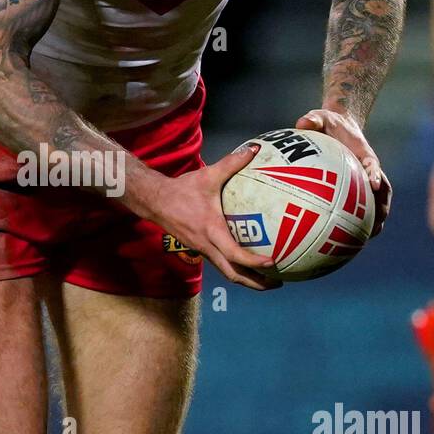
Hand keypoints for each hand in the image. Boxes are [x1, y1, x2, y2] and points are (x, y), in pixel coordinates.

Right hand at [149, 146, 283, 290]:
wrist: (156, 202)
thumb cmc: (182, 190)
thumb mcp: (208, 175)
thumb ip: (231, 163)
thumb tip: (253, 150)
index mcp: (211, 231)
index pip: (233, 254)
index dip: (253, 261)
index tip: (272, 262)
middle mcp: (207, 246)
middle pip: (233, 274)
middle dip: (256, 283)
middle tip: (278, 283)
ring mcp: (203, 251)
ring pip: (228, 273)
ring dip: (248, 280)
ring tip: (269, 281)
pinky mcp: (201, 250)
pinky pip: (222, 264)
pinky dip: (238, 268)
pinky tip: (251, 264)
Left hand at [296, 108, 391, 236]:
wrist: (338, 125)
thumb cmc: (328, 122)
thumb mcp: (320, 117)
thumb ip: (313, 119)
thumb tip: (302, 123)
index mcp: (364, 154)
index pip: (373, 165)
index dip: (375, 175)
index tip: (373, 185)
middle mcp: (369, 170)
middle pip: (382, 192)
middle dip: (382, 208)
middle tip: (377, 226)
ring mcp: (365, 180)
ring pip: (376, 203)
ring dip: (374, 220)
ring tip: (366, 240)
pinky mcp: (358, 188)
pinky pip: (359, 206)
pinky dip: (356, 220)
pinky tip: (344, 237)